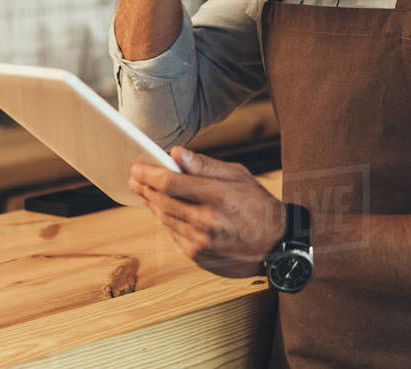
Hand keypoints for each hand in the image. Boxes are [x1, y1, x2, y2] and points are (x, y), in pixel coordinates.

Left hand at [129, 146, 285, 277]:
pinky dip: (167, 221)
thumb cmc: (258, 204)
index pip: (171, 183)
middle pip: (162, 202)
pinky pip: (174, 235)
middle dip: (144, 188)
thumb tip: (175, 153)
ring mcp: (201, 242)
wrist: (277, 246)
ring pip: (165, 220)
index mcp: (217, 196)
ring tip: (145, 191)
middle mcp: (206, 222)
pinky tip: (165, 210)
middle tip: (134, 178)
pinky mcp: (199, 257)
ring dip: (152, 204)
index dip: (148, 174)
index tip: (136, 167)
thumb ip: (204, 165)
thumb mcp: (238, 176)